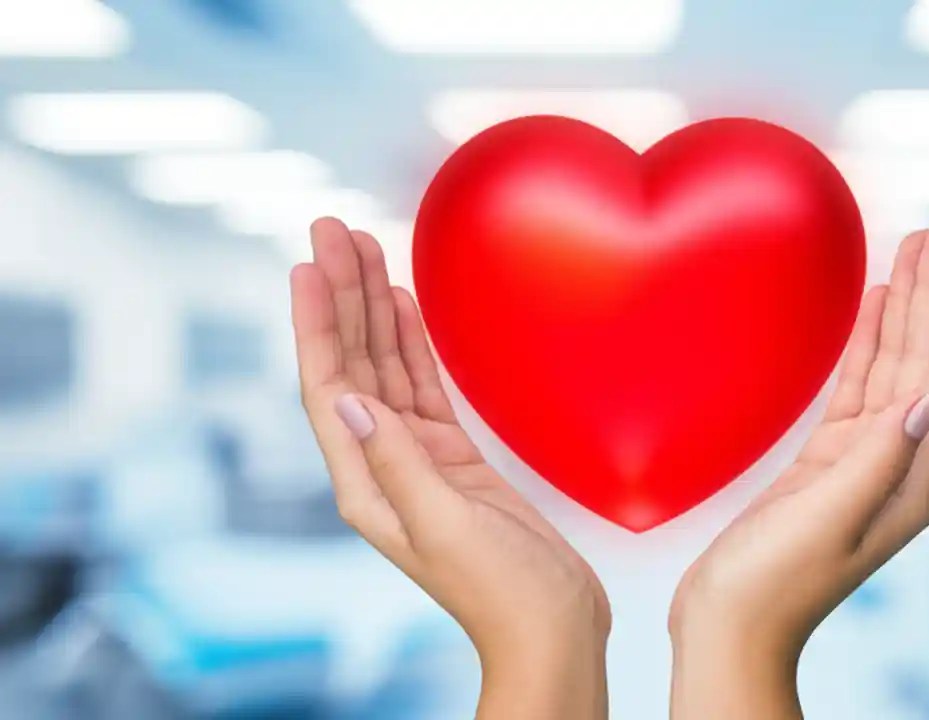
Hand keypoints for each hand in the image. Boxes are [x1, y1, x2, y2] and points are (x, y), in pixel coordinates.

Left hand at [290, 218, 608, 719]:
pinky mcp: (454, 458)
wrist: (553, 626)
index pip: (328, 386)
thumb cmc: (503, 591)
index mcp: (366, 483)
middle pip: (352, 364)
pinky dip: (410, 344)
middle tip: (332, 228)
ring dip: (372, 309)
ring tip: (363, 248)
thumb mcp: (445, 525)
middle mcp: (380, 463)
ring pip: (385, 367)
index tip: (309, 265)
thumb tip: (347, 399)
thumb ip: (397, 461)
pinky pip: (422, 387)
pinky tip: (402, 308)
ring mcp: (418, 458)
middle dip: (342, 295)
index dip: (318, 323)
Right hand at [669, 218, 928, 718]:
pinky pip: (860, 385)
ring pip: (897, 364)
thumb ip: (879, 458)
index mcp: (912, 480)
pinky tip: (879, 306)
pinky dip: (872, 341)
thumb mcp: (827, 519)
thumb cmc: (772, 585)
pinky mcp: (829, 460)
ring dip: (910, 306)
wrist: (729, 626)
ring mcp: (866, 460)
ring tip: (918, 247)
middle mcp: (900, 464)